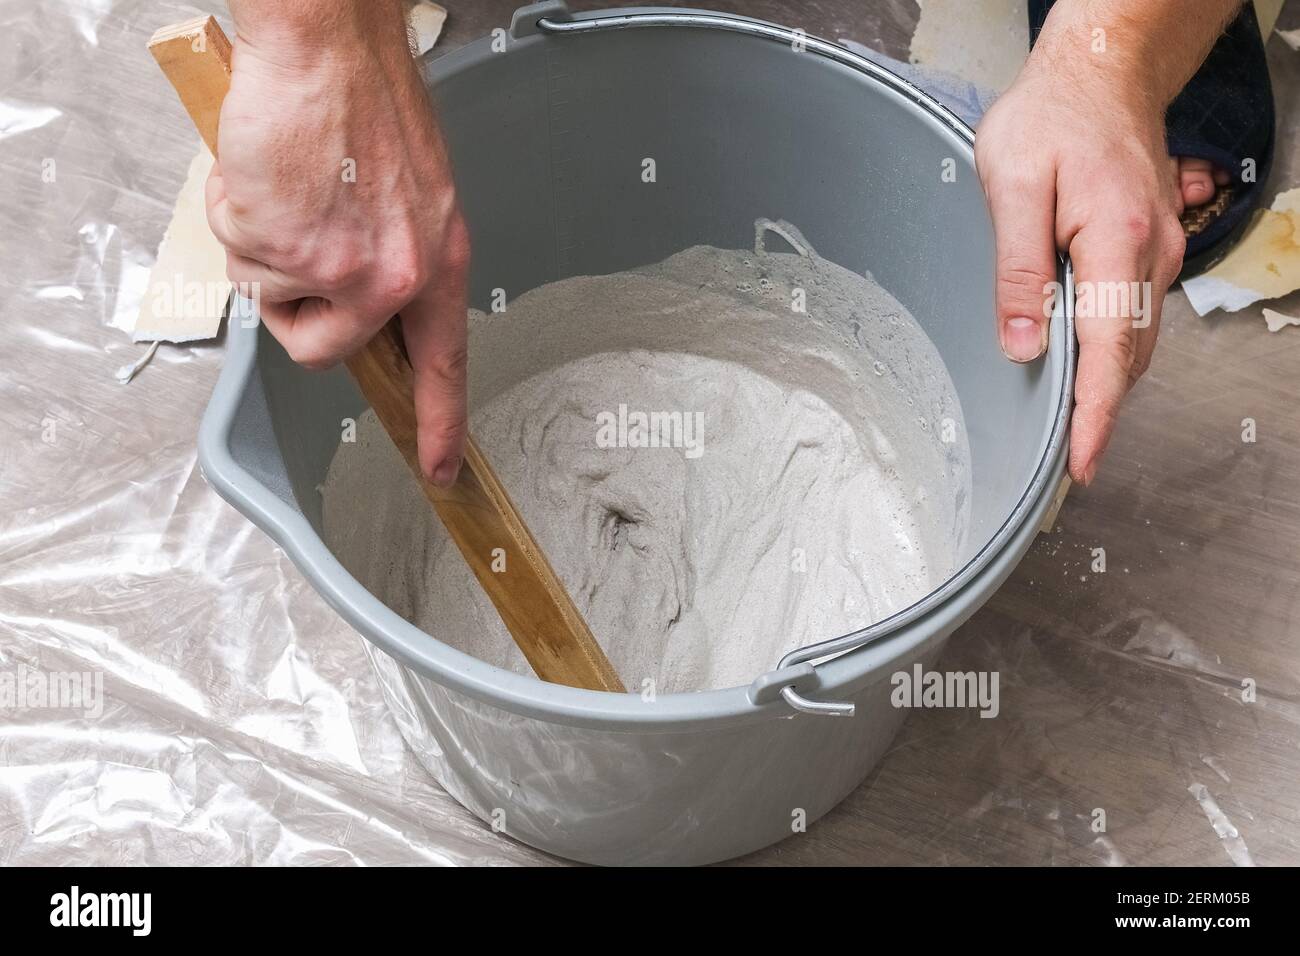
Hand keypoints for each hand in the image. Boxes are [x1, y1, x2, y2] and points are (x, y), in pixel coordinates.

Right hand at [207, 1, 469, 484]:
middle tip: (294, 242)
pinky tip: (262, 172)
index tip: (441, 470)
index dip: (441, 422)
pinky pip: (237, 254)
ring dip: (261, 243)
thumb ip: (390, 254)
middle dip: (293, 308)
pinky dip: (234, 213)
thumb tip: (355, 297)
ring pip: (270, 296)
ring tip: (285, 184)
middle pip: (325, 347)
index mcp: (436, 260)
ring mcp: (341, 268)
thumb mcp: (411, 191)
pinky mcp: (287, 248)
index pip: (443, 364)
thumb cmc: (363, 103)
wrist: (327, 46)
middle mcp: (396, 276)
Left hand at [975, 33, 1186, 485]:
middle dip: (1098, 416)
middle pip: (1128, 358)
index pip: (1109, 352)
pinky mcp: (1148, 250)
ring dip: (1106, 389)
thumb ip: (1017, 267)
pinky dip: (1111, 355)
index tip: (1079, 464)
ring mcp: (1156, 254)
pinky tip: (1081, 371)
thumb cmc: (1052, 117)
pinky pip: (1133, 317)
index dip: (1093, 417)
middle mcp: (1150, 255)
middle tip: (1062, 468)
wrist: (1101, 73)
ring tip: (1068, 434)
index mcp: (1116, 241)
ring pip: (1134, 342)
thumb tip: (1022, 343)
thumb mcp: (1013, 184)